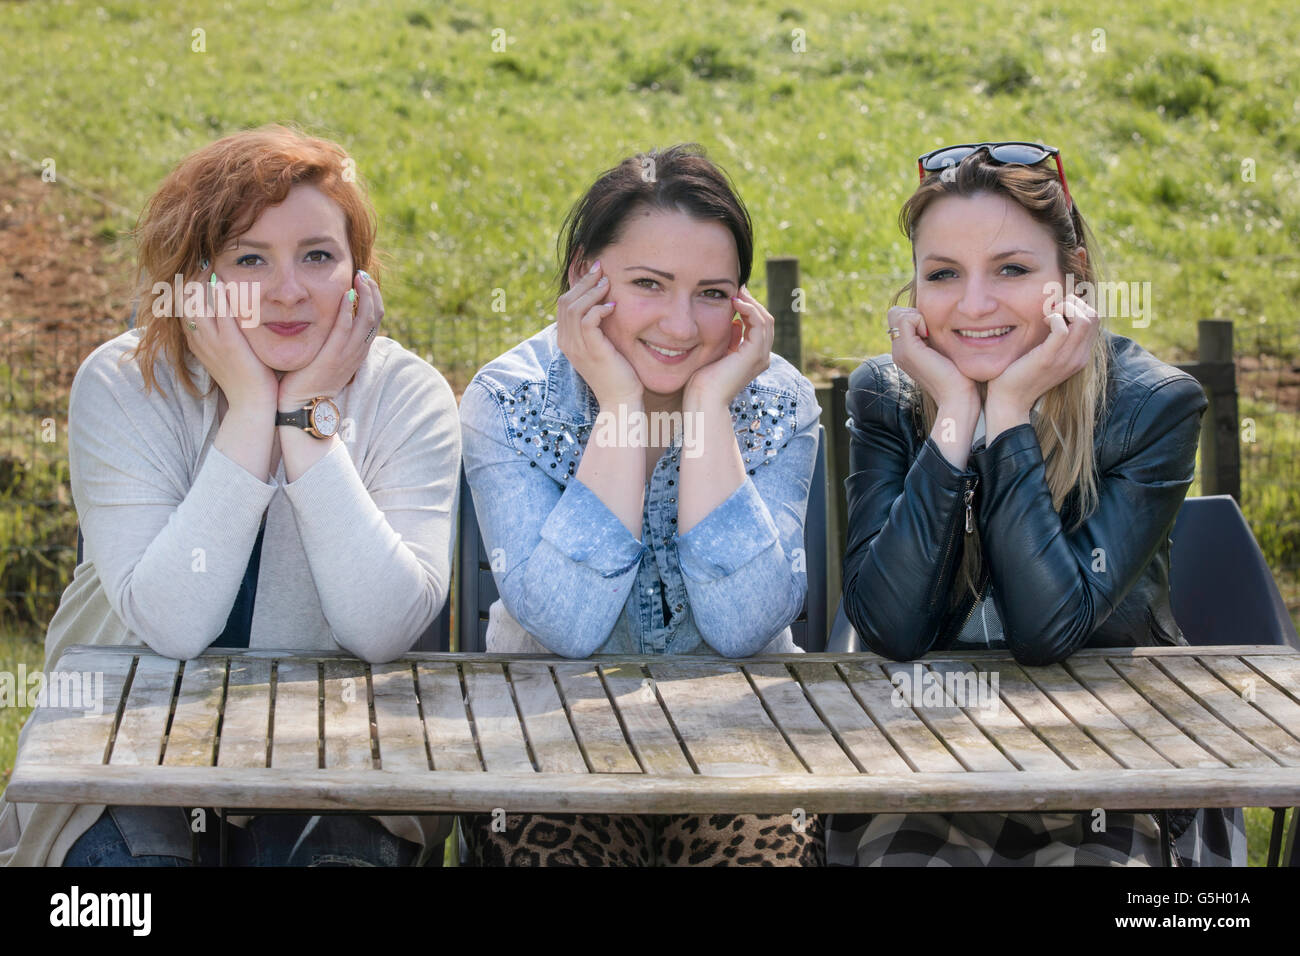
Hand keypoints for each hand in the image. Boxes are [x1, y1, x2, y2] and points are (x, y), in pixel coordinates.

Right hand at [185, 266, 277, 412]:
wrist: (252, 405)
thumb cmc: (245, 377)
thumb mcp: (226, 352)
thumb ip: (223, 331)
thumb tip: (226, 310)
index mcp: (196, 340)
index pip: (180, 304)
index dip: (184, 283)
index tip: (196, 265)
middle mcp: (199, 339)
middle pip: (182, 299)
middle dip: (189, 276)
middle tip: (201, 257)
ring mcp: (213, 342)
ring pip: (196, 304)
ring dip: (201, 280)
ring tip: (210, 261)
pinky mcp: (230, 345)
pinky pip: (221, 315)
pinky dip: (220, 296)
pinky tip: (223, 280)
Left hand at [278, 270, 380, 410]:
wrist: (302, 404)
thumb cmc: (309, 380)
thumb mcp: (328, 356)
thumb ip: (332, 339)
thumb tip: (329, 319)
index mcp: (358, 350)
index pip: (375, 319)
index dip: (374, 297)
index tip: (365, 281)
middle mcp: (358, 351)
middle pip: (376, 315)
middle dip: (372, 291)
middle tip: (363, 274)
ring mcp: (348, 354)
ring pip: (366, 319)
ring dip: (365, 295)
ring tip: (360, 278)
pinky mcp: (333, 356)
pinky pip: (346, 329)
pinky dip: (349, 310)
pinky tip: (346, 295)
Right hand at [556, 260, 641, 409]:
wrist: (620, 400)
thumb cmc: (617, 373)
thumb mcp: (602, 345)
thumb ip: (597, 327)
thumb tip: (604, 302)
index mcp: (566, 340)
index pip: (563, 303)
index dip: (576, 282)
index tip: (591, 267)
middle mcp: (567, 342)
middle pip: (565, 301)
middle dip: (583, 280)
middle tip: (600, 267)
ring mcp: (577, 347)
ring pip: (574, 307)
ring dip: (592, 291)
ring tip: (607, 283)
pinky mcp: (592, 350)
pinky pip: (587, 320)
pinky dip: (599, 308)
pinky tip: (613, 306)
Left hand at [683, 284, 772, 406]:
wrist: (703, 401)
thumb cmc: (702, 383)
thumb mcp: (716, 354)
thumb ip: (728, 339)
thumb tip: (735, 323)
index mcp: (753, 358)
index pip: (758, 327)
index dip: (748, 309)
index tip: (734, 294)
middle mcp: (761, 357)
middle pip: (765, 321)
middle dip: (752, 302)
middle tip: (737, 287)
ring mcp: (760, 356)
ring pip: (765, 320)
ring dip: (751, 303)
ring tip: (736, 291)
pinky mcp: (755, 354)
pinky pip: (759, 324)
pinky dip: (750, 310)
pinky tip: (735, 301)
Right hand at [887, 306, 978, 409]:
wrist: (956, 397)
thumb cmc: (958, 376)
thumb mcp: (943, 350)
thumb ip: (934, 336)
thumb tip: (934, 319)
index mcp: (904, 352)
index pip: (898, 318)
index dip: (915, 316)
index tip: (932, 332)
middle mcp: (897, 351)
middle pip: (895, 314)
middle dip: (914, 314)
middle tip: (931, 331)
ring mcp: (899, 351)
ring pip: (898, 314)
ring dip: (917, 316)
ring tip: (931, 334)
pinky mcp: (907, 350)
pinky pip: (906, 318)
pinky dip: (919, 319)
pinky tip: (930, 334)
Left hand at [986, 294, 1097, 418]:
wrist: (1010, 400)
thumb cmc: (1023, 373)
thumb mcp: (1047, 354)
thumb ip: (1056, 338)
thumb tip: (1056, 312)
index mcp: (1080, 355)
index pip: (1095, 320)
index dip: (1078, 306)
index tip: (1058, 310)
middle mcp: (1079, 357)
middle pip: (1094, 316)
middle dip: (1075, 303)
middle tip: (1054, 309)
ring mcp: (1066, 358)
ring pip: (1085, 319)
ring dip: (1066, 308)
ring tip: (1049, 315)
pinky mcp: (1049, 358)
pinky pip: (1063, 328)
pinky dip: (1054, 317)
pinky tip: (1044, 321)